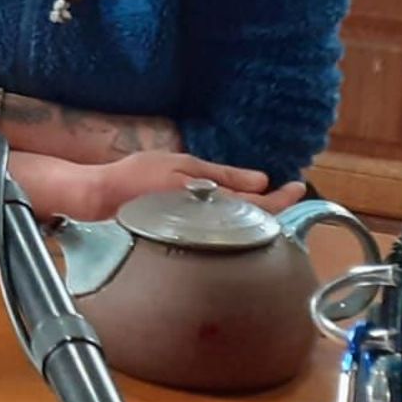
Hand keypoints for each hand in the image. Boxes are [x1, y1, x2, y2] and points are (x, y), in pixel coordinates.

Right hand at [71, 150, 305, 223]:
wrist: (103, 198)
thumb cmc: (138, 177)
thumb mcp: (184, 165)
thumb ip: (224, 175)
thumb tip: (262, 181)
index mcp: (213, 202)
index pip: (261, 205)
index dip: (284, 198)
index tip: (299, 186)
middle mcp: (210, 223)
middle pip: (256, 220)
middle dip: (275, 206)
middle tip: (289, 191)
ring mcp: (199, 233)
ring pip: (240, 227)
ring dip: (257, 213)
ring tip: (269, 198)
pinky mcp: (187, 236)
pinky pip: (222, 230)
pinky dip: (236, 218)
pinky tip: (235, 210)